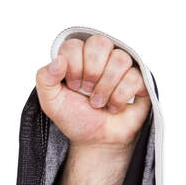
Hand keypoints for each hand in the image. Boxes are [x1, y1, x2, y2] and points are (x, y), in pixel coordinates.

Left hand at [36, 33, 150, 152]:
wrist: (95, 140)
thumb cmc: (76, 118)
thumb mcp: (51, 103)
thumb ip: (45, 79)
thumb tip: (58, 60)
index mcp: (78, 58)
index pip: (74, 45)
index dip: (73, 65)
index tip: (72, 86)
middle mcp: (101, 58)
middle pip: (100, 43)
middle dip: (91, 73)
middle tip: (86, 91)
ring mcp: (122, 67)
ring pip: (120, 59)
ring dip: (105, 88)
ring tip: (98, 103)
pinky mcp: (140, 78)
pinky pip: (135, 76)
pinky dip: (120, 97)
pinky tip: (114, 107)